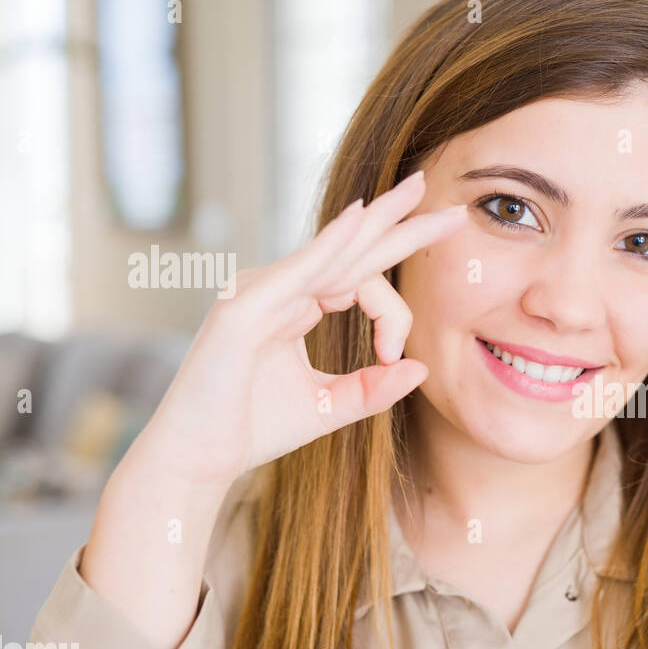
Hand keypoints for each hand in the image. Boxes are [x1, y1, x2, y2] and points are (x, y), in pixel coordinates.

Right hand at [128, 171, 466, 490]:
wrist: (196, 458)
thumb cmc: (251, 429)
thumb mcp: (328, 406)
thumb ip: (372, 388)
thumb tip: (421, 367)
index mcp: (296, 304)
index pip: (361, 281)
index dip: (393, 315)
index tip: (393, 356)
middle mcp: (277, 288)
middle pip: (352, 249)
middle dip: (401, 223)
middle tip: (450, 205)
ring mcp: (258, 293)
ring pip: (333, 252)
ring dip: (378, 222)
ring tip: (418, 190)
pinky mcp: (244, 310)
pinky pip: (298, 271)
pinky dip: (330, 245)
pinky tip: (362, 218)